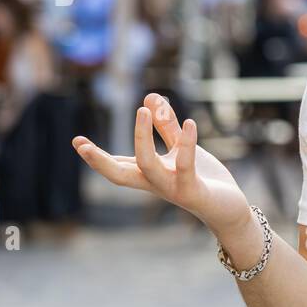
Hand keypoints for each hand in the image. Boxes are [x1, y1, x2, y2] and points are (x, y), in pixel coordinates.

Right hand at [72, 92, 250, 234]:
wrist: (230, 208)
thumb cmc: (203, 178)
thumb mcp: (181, 148)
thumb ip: (166, 126)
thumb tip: (149, 97)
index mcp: (149, 174)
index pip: (118, 165)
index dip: (97, 155)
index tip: (76, 141)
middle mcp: (155, 183)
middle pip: (120, 175)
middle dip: (99, 160)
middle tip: (81, 144)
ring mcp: (172, 188)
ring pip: (148, 166)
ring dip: (142, 138)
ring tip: (143, 110)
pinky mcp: (193, 190)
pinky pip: (185, 166)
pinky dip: (186, 144)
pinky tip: (190, 123)